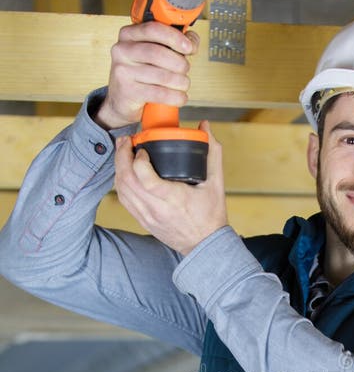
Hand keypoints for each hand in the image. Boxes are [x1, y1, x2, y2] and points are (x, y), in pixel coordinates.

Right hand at [94, 21, 198, 129]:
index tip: (189, 47)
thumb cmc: (142, 73)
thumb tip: (192, 40)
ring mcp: (122, 71)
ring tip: (183, 84)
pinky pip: (159, 94)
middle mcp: (122, 50)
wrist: (122, 100)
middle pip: (158, 53)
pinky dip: (176, 96)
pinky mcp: (128, 91)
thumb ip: (173, 42)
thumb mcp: (154, 53)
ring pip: (162, 75)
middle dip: (180, 63)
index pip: (153, 29)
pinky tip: (180, 96)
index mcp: (129, 34)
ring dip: (181, 82)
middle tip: (185, 69)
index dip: (175, 37)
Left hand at [114, 121, 228, 254]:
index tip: (143, 148)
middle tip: (126, 141)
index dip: (138, 159)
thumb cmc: (211, 216)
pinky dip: (121, 183)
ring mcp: (147, 216)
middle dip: (121, 156)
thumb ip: (212, 153)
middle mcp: (156, 209)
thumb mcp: (216, 183)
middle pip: (126, 181)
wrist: (205, 246)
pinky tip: (125, 172)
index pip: (145, 178)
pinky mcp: (142, 221)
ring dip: (118, 168)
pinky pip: (124, 200)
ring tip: (123, 153)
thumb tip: (205, 126)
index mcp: (173, 199)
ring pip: (121, 190)